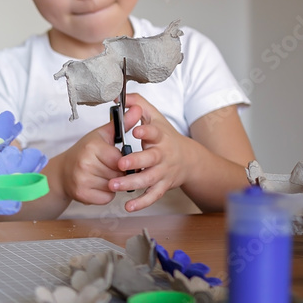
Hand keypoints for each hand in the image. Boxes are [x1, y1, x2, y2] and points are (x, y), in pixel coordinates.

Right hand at [58, 103, 143, 205]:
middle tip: (107, 168)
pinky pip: (107, 198)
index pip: (121, 160)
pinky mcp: (82, 195)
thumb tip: (138, 109)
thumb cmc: (85, 152)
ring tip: (102, 176)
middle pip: (118, 174)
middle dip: (118, 173)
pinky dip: (106, 195)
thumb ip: (123, 124)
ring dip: (113, 184)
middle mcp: (85, 163)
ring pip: (114, 187)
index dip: (123, 161)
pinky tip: (98, 186)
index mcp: (92, 147)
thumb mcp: (102, 135)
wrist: (63, 171)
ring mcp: (82, 180)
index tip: (116, 158)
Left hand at [110, 92, 190, 211]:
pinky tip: (128, 206)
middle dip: (136, 162)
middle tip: (120, 165)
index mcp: (160, 137)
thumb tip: (120, 95)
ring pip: (149, 179)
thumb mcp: (155, 117)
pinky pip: (153, 196)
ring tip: (114, 186)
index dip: (147, 132)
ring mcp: (163, 172)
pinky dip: (142, 202)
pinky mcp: (163, 186)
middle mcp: (163, 155)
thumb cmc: (165, 137)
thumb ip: (138, 104)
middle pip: (151, 159)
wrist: (188, 160)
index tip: (136, 132)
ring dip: (132, 184)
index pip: (155, 132)